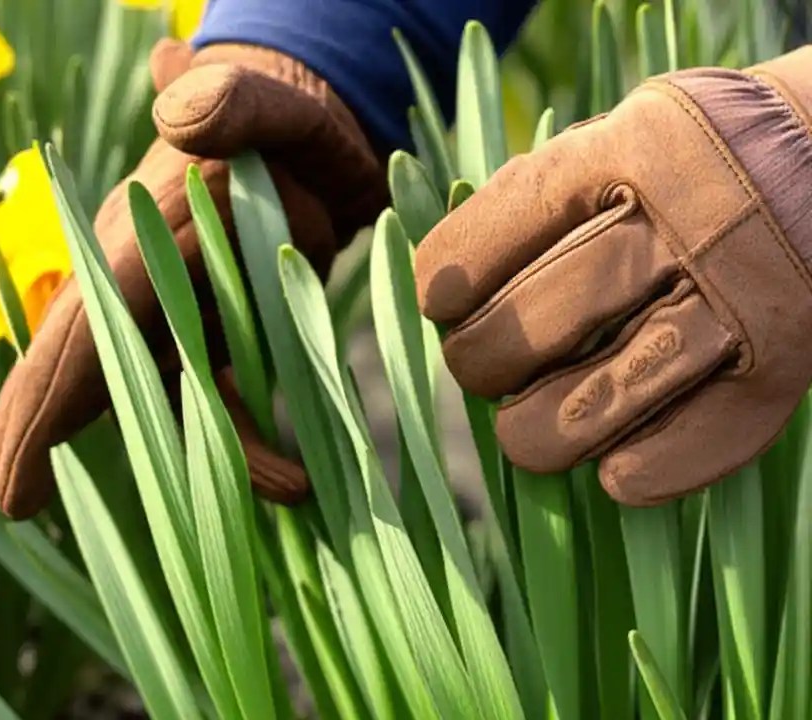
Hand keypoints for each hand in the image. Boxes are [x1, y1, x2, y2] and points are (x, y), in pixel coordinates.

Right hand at [0, 40, 386, 518]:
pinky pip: (226, 395)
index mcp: (140, 235)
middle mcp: (144, 280)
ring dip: (214, 453)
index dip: (41, 402)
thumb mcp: (263, 100)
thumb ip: (228, 101)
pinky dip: (250, 440)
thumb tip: (182, 115)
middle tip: (11, 499)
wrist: (317, 140)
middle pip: (90, 366)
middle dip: (45, 430)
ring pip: (170, 395)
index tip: (8, 477)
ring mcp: (182, 309)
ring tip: (285, 486)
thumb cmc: (285, 117)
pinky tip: (296, 478)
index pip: (81, 326)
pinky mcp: (226, 329)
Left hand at [415, 47, 811, 504]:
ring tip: (520, 431)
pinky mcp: (789, 361)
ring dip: (542, 431)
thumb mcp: (623, 133)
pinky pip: (706, 436)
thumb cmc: (695, 157)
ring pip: (614, 391)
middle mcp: (697, 219)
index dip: (456, 272)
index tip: (439, 303)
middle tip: (477, 367)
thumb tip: (448, 286)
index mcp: (637, 147)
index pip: (512, 219)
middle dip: (486, 359)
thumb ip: (548, 192)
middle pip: (551, 315)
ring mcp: (748, 294)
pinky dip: (649, 470)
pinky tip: (611, 473)